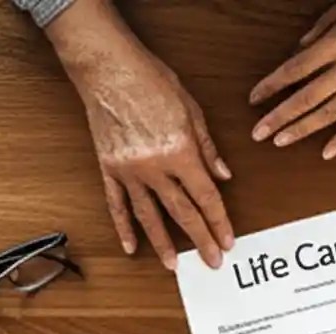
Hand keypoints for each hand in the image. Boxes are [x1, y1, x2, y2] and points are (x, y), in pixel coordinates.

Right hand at [46, 0, 233, 270]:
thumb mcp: (191, 109)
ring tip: (174, 266)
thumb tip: (222, 176)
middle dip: (200, 240)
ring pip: (149, 215)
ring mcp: (129, 170)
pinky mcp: (108, 167)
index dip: (219, 221)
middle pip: (182, 212)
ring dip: (163, 244)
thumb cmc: (150, 80)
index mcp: (179, 151)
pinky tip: (131, 247)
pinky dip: (123, 227)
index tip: (228, 241)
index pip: (206, 196)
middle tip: (212, 262)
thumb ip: (207, 147)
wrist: (107, 67)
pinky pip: (116, 204)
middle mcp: (154, 166)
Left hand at [250, 0, 335, 158]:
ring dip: (302, 129)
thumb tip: (299, 48)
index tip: (253, 99)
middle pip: (306, 97)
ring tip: (280, 142)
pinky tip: (327, 153)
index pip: (295, 68)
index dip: (271, 85)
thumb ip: (325, 25)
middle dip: (278, 117)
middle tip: (257, 134)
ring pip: (330, 113)